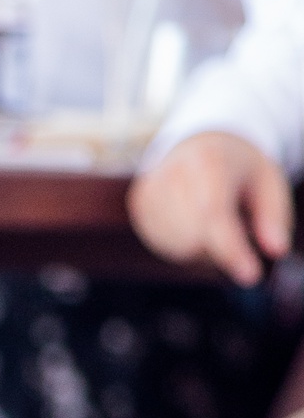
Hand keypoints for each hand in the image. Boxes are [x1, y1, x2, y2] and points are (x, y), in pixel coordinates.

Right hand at [128, 132, 292, 284]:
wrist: (200, 141)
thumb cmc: (238, 168)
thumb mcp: (269, 183)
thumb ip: (274, 217)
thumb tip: (276, 250)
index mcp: (210, 161)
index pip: (214, 214)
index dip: (231, 249)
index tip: (251, 276)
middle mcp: (173, 173)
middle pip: (194, 239)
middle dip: (220, 246)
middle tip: (235, 226)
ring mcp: (152, 189)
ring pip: (178, 247)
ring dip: (203, 247)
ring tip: (213, 218)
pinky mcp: (140, 203)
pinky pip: (164, 244)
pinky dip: (184, 243)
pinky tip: (193, 220)